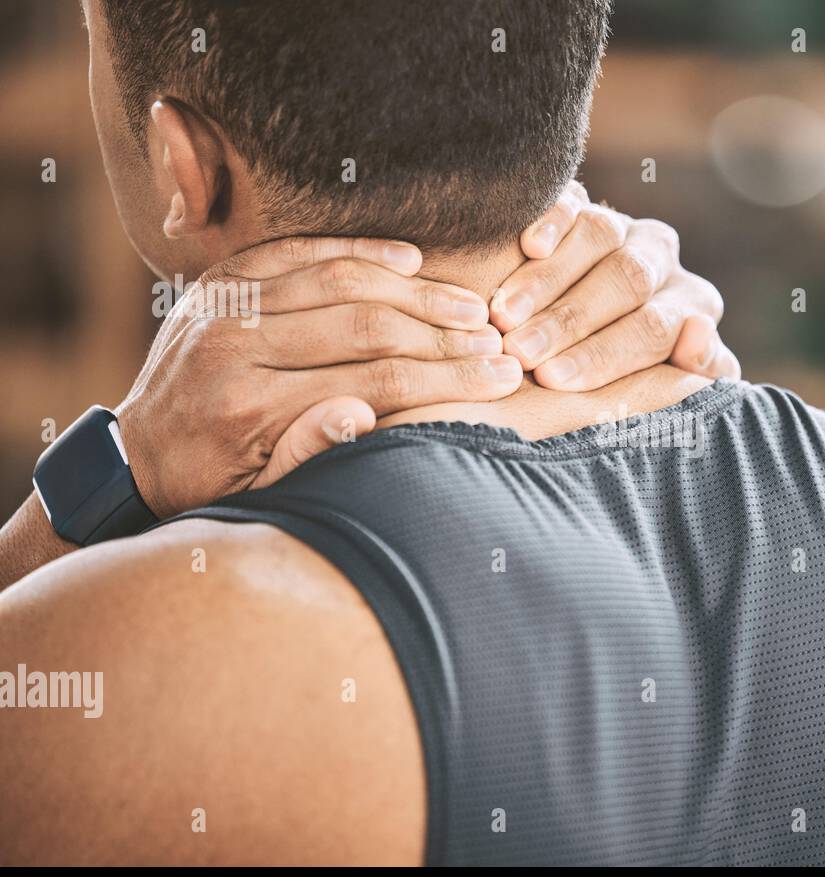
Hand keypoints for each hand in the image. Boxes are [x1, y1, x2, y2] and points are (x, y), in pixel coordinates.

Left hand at [116, 236, 522, 517]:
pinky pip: (304, 250)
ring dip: (417, 290)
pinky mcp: (225, 275)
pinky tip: (411, 260)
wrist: (136, 450)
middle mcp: (234, 343)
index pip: (374, 382)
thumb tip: (365, 414)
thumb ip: (311, 453)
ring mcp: (226, 301)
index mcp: (248, 405)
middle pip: (367, 325)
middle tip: (498, 340)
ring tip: (470, 306)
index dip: (447, 380)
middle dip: (444, 335)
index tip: (501, 378)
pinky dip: (362, 252)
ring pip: (343, 279)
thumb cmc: (213, 483)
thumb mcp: (260, 492)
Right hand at [490, 181, 740, 390]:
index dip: (602, 355)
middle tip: (521, 352)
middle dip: (569, 321)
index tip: (553, 380)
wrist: (588, 333)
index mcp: (692, 303)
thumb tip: (700, 329)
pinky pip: (573, 203)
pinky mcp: (584, 203)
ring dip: (547, 280)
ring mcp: (624, 226)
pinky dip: (552, 221)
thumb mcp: (670, 384)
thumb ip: (699, 367)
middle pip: (626, 281)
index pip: (654, 328)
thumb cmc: (625, 377)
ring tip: (505, 317)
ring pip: (599, 238)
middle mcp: (662, 258)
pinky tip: (528, 246)